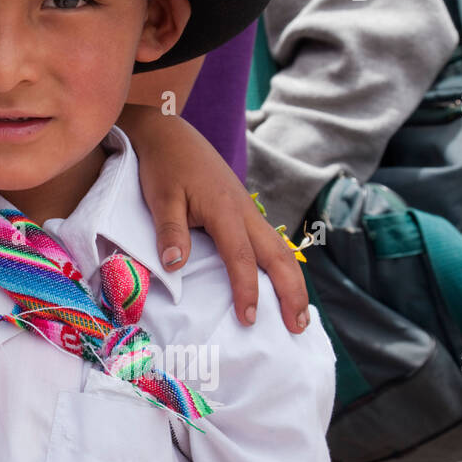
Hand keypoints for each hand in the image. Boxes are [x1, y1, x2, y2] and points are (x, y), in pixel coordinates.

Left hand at [117, 104, 309, 333]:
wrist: (170, 133)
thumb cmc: (164, 166)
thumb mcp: (160, 197)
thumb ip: (170, 231)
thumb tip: (175, 266)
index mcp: (225, 211)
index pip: (242, 258)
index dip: (247, 291)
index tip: (249, 320)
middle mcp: (245, 212)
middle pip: (279, 256)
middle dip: (292, 293)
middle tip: (298, 328)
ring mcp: (248, 211)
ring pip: (281, 249)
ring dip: (294, 282)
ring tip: (300, 315)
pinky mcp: (244, 210)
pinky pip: (271, 242)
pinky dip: (282, 266)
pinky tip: (282, 284)